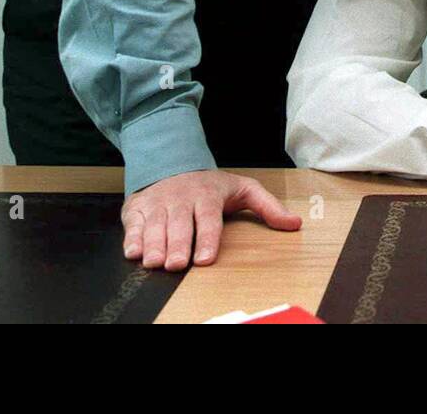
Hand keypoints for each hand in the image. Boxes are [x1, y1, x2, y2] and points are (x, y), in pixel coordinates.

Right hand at [120, 169, 300, 270]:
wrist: (172, 162)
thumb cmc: (209, 184)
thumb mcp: (243, 189)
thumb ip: (268, 206)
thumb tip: (294, 224)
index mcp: (207, 196)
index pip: (208, 219)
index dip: (207, 239)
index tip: (205, 259)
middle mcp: (181, 199)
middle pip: (179, 226)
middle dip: (177, 245)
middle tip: (176, 264)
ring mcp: (158, 203)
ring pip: (155, 227)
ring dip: (154, 245)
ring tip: (155, 263)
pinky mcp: (137, 208)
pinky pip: (133, 225)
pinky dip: (132, 238)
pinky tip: (134, 252)